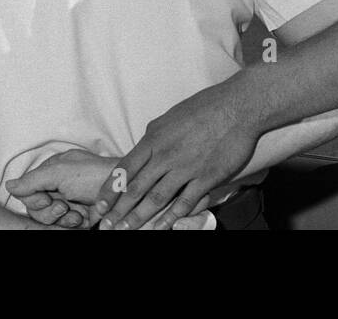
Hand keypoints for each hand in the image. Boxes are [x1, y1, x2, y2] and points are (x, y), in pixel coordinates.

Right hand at [7, 149, 116, 225]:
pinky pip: (63, 226)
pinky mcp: (80, 216)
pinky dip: (71, 225)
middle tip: (63, 208)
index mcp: (54, 170)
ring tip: (77, 215)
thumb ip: (32, 180)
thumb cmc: (97, 175)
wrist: (124, 191)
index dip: (35, 199)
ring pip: (49, 220)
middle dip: (49, 211)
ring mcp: (70, 201)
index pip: (29, 190)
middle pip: (37, 208)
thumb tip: (10, 186)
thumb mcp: (60, 172)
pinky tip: (83, 220)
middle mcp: (60, 185)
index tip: (47, 199)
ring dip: (61, 220)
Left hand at [93, 79, 259, 230]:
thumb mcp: (170, 116)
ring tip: (126, 230)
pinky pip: (185, 202)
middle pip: (136, 188)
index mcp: (155, 138)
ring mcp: (186, 167)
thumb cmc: (205, 107)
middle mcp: (166, 155)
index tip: (100, 206)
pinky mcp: (207, 178)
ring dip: (138, 217)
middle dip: (119, 210)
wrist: (238, 106)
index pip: (125, 169)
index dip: (110, 190)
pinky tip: (161, 228)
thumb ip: (155, 135)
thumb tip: (142, 147)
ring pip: (156, 198)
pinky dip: (171, 218)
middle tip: (106, 226)